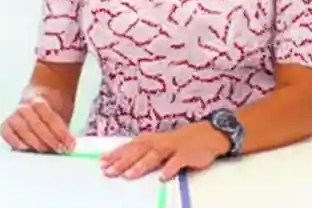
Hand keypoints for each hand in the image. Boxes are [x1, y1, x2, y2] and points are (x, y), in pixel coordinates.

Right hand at [0, 92, 74, 153]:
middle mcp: (25, 106)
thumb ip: (63, 127)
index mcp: (40, 99)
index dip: (60, 131)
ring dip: (34, 142)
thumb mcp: (61, 113)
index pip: (49, 116)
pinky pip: (6, 132)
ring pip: (22, 128)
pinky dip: (14, 140)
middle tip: (60, 149)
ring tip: (46, 150)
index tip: (70, 143)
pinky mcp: (6, 125)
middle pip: (36, 123)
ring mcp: (15, 115)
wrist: (38, 99)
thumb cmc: (51, 110)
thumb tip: (70, 144)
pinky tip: (25, 148)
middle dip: (49, 138)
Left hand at [100, 122, 228, 181]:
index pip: (130, 146)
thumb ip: (144, 151)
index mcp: (152, 140)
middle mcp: (160, 142)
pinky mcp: (187, 154)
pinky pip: (178, 162)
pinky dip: (170, 168)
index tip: (102, 162)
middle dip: (123, 161)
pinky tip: (162, 177)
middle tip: (109, 171)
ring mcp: (174, 147)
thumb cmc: (181, 142)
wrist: (209, 135)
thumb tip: (122, 161)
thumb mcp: (161, 143)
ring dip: (141, 165)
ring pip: (155, 155)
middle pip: (138, 151)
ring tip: (129, 176)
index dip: (116, 153)